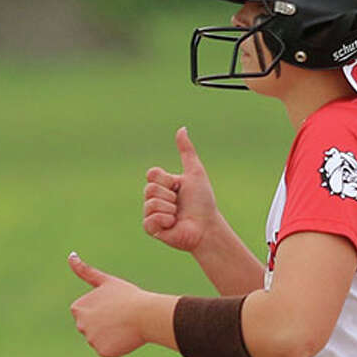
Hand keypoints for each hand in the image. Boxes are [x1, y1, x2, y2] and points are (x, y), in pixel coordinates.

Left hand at [68, 253, 151, 356]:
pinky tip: (126, 337)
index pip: (87, 314)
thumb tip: (70, 255)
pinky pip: (109, 350)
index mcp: (78, 308)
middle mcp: (80, 325)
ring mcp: (91, 339)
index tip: (113, 306)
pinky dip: (118, 346)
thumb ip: (85, 271)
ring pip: (101, 340)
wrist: (146, 314)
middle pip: (93, 328)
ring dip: (113, 336)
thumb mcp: (106, 281)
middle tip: (121, 317)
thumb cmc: (128, 296)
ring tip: (125, 326)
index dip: (103, 311)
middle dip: (106, 325)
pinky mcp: (102, 351)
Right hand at [142, 127, 218, 252]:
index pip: (152, 174)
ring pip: (150, 203)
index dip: (167, 180)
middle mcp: (155, 198)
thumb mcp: (195, 173)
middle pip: (150, 188)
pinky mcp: (151, 228)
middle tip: (180, 204)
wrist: (207, 227)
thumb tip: (182, 128)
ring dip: (170, 209)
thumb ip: (187, 152)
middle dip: (170, 196)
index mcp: (162, 185)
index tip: (180, 187)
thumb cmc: (203, 202)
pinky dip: (164, 220)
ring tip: (178, 216)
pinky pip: (149, 219)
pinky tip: (173, 225)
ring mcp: (152, 213)